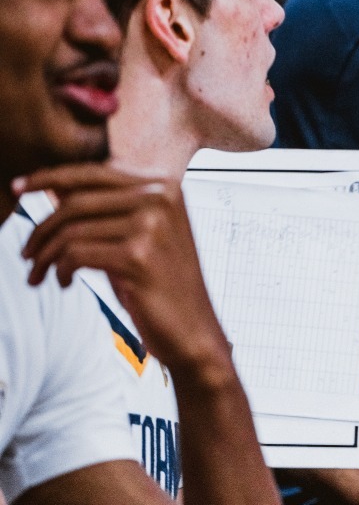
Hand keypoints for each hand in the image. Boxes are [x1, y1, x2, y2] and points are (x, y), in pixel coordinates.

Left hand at [14, 165, 231, 375]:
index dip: (47, 178)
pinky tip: (64, 282)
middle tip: (27, 254)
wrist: (194, 332)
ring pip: (71, 230)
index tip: (16, 188)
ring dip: (46, 256)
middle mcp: (161, 199)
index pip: (92, 173)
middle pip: (75, 202)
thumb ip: (104, 209)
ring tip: (39, 274)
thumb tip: (52, 185)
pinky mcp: (138, 256)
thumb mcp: (138, 237)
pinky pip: (76, 254)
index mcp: (164, 187)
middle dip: (41, 230)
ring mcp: (152, 226)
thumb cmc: (162, 285)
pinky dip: (61, 270)